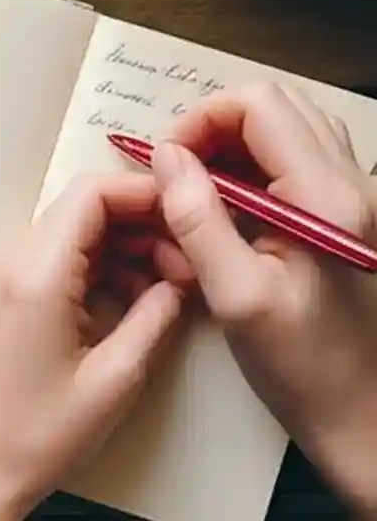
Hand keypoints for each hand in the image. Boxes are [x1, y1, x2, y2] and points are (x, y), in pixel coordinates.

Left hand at [0, 173, 187, 520]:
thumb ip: (156, 314)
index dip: (145, 194)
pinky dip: (101, 265)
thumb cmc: (46, 431)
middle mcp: (13, 260)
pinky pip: (61, 257)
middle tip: (187, 265)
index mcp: (36, 273)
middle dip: (143, 224)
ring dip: (126, 247)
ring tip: (170, 287)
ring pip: (76, 231)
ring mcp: (5, 274)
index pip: (91, 194)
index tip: (188, 218)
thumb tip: (181, 278)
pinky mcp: (9, 292)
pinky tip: (136, 298)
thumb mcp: (119, 375)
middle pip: (85, 208)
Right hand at [152, 82, 376, 511]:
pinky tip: (225, 212)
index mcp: (326, 196)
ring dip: (232, 147)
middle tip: (176, 175)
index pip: (259, 105)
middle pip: (276, 107)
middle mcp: (351, 183)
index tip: (165, 165)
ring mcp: (354, 199)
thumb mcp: (237, 296)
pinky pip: (297, 163)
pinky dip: (253, 169)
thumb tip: (165, 157)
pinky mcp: (346, 218)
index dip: (200, 121)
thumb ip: (197, 219)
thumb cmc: (304, 367)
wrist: (366, 416)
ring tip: (195, 191)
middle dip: (214, 128)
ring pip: (288, 130)